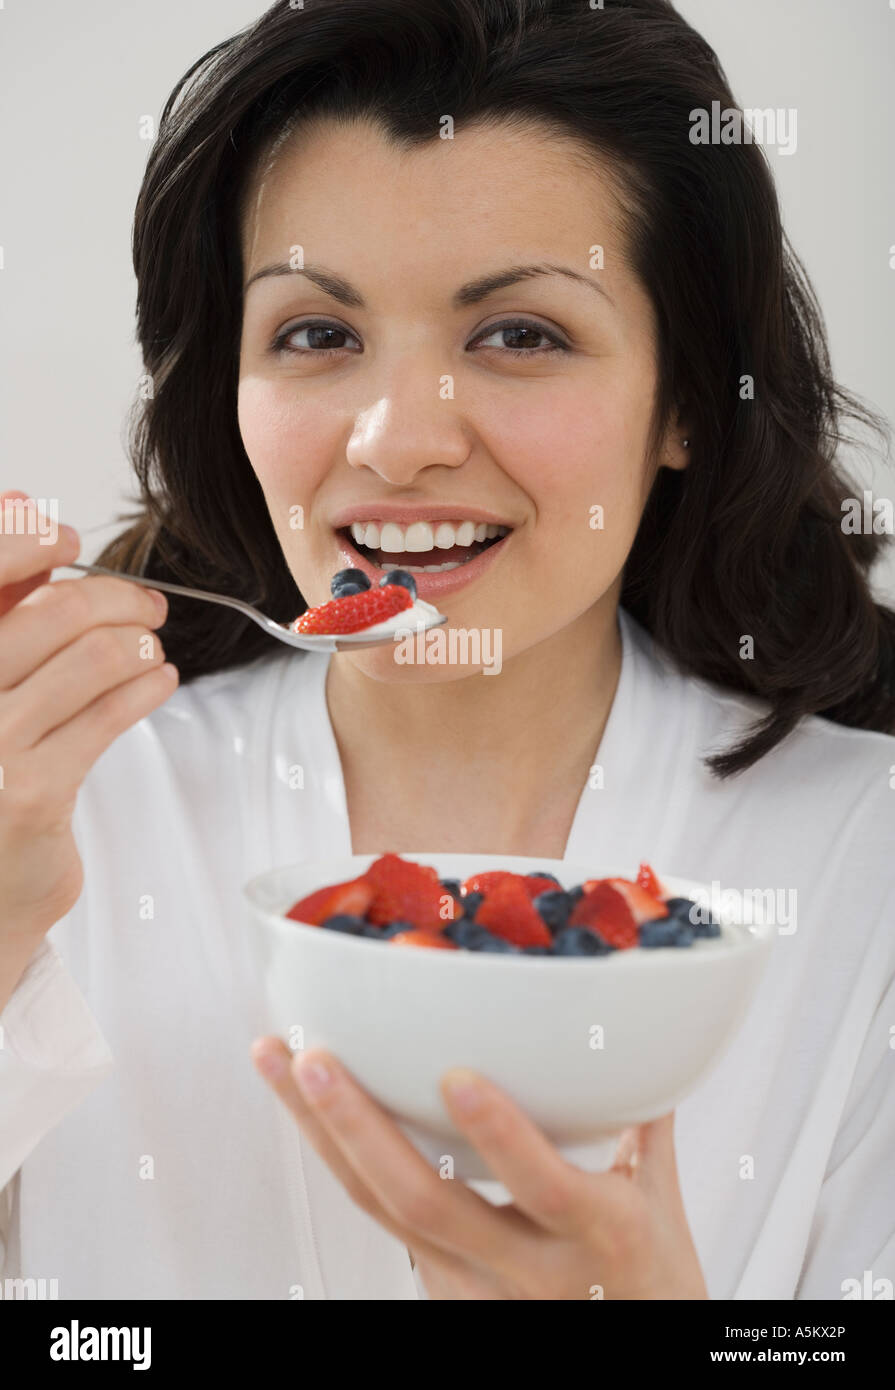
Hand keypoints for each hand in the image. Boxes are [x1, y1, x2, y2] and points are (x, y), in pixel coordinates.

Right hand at [0, 492, 176, 949]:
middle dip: (116, 597)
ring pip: (90, 659)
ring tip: (153, 645)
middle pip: (53, 613)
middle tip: (149, 605)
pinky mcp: (31, 792)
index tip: (63, 540)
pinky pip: (107, 715)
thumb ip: (1, 601)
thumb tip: (20, 505)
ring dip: (138, 642)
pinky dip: (145, 687)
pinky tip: (158, 680)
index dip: (20, 542)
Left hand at [251, 1037, 707, 1299]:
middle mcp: (525, 1269)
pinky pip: (379, 1217)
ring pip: (379, 1208)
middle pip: (422, 1203)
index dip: (500, 1138)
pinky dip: (339, 1155)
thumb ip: (645, 1115)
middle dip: (357, 1125)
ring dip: (320, 1131)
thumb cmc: (652, 1286)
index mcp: (597, 1234)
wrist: (637, 1356)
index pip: (545, 1189)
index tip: (458, 1077)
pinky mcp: (441, 1292)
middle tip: (313, 1058)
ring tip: (279, 1061)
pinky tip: (308, 1107)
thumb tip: (645, 1034)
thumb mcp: (663, 1202)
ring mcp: (473, 1288)